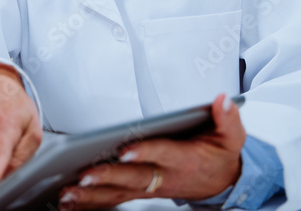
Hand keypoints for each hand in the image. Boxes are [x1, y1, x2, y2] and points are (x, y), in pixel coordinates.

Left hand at [58, 94, 245, 209]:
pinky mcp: (142, 191)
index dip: (145, 153)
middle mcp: (165, 176)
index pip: (162, 155)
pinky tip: (70, 202)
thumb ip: (228, 119)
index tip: (125, 151)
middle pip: (134, 177)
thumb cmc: (221, 155)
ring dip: (93, 195)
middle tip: (84, 175)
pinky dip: (93, 202)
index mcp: (185, 159)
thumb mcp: (232, 137)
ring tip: (68, 193)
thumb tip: (222, 100)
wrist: (225, 182)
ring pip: (120, 192)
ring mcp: (152, 186)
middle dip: (109, 177)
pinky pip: (116, 199)